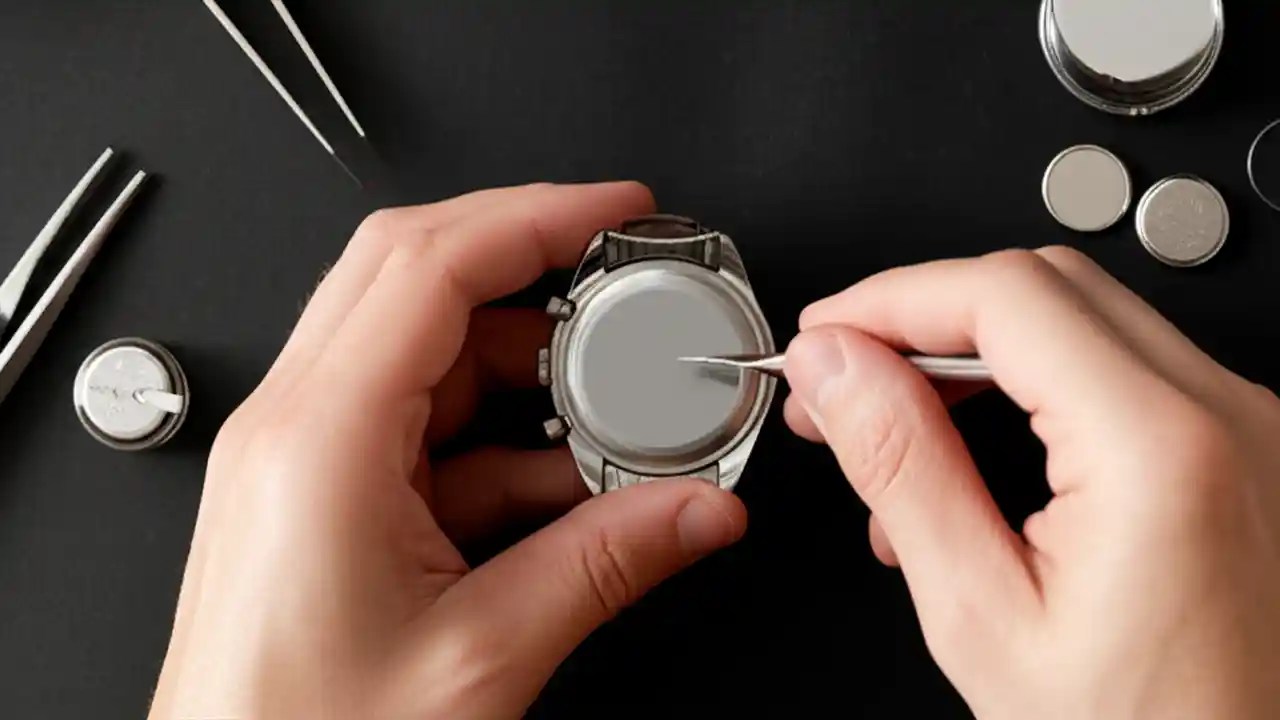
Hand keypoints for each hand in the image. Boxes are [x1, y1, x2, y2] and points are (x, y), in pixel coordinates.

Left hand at [147, 183, 745, 718]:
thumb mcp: (480, 659)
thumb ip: (605, 566)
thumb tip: (699, 509)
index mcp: (319, 442)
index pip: (431, 266)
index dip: (535, 218)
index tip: (616, 212)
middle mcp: (294, 430)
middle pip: (414, 279)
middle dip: (528, 264)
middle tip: (619, 275)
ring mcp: (301, 459)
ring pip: (423, 353)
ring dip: (522, 368)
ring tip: (612, 413)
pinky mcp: (318, 497)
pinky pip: (418, 426)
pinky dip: (497, 439)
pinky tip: (565, 486)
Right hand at [783, 248, 1279, 718]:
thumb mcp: (981, 614)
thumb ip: (902, 468)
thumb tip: (838, 369)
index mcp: (1161, 450)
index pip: (1005, 295)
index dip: (891, 300)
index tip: (823, 335)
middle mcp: (1228, 419)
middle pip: (1042, 289)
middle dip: (921, 320)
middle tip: (842, 378)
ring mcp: (1247, 432)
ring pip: (1078, 324)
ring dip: (968, 358)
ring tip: (890, 430)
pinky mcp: (1241, 454)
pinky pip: (1117, 378)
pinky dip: (1026, 392)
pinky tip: (965, 456)